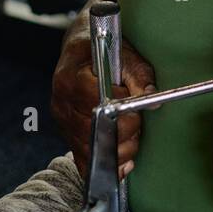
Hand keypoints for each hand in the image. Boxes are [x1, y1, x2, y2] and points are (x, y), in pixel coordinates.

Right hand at [50, 32, 157, 182]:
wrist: (80, 48)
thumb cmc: (101, 48)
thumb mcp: (123, 53)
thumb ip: (138, 74)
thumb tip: (151, 96)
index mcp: (70, 77)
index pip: (96, 102)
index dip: (122, 108)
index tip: (136, 105)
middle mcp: (61, 102)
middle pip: (93, 129)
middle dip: (123, 131)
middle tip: (138, 122)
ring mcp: (62, 122)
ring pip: (90, 148)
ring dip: (117, 148)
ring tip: (132, 136)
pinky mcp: (67, 135)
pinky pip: (84, 159)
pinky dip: (104, 163)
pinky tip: (121, 161)